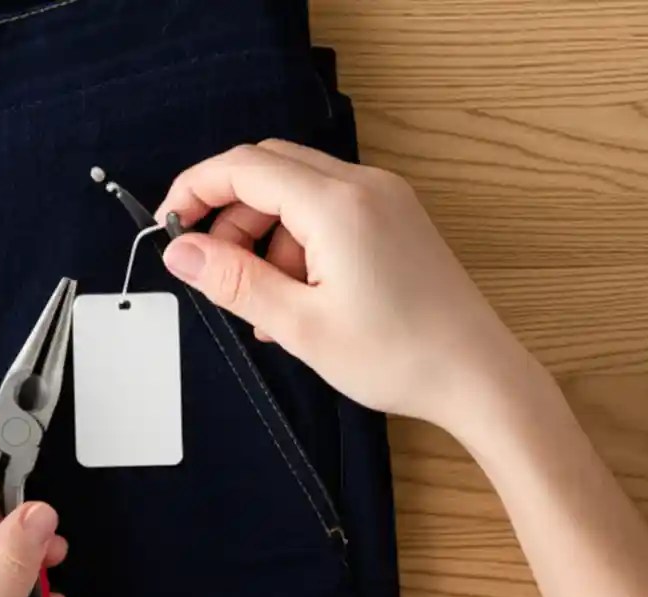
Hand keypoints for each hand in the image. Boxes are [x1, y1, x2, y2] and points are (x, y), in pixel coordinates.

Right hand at [157, 139, 536, 434]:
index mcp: (337, 205)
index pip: (243, 167)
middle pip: (268, 169)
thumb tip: (179, 251)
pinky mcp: (394, 218)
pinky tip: (293, 295)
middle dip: (228, 212)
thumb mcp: (299, 325)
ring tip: (259, 299)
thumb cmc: (399, 356)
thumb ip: (233, 280)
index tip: (169, 224)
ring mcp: (384, 199)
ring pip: (296, 189)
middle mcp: (363, 187)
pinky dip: (295, 240)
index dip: (195, 189)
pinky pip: (326, 210)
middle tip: (210, 266)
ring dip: (262, 232)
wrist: (477, 377)